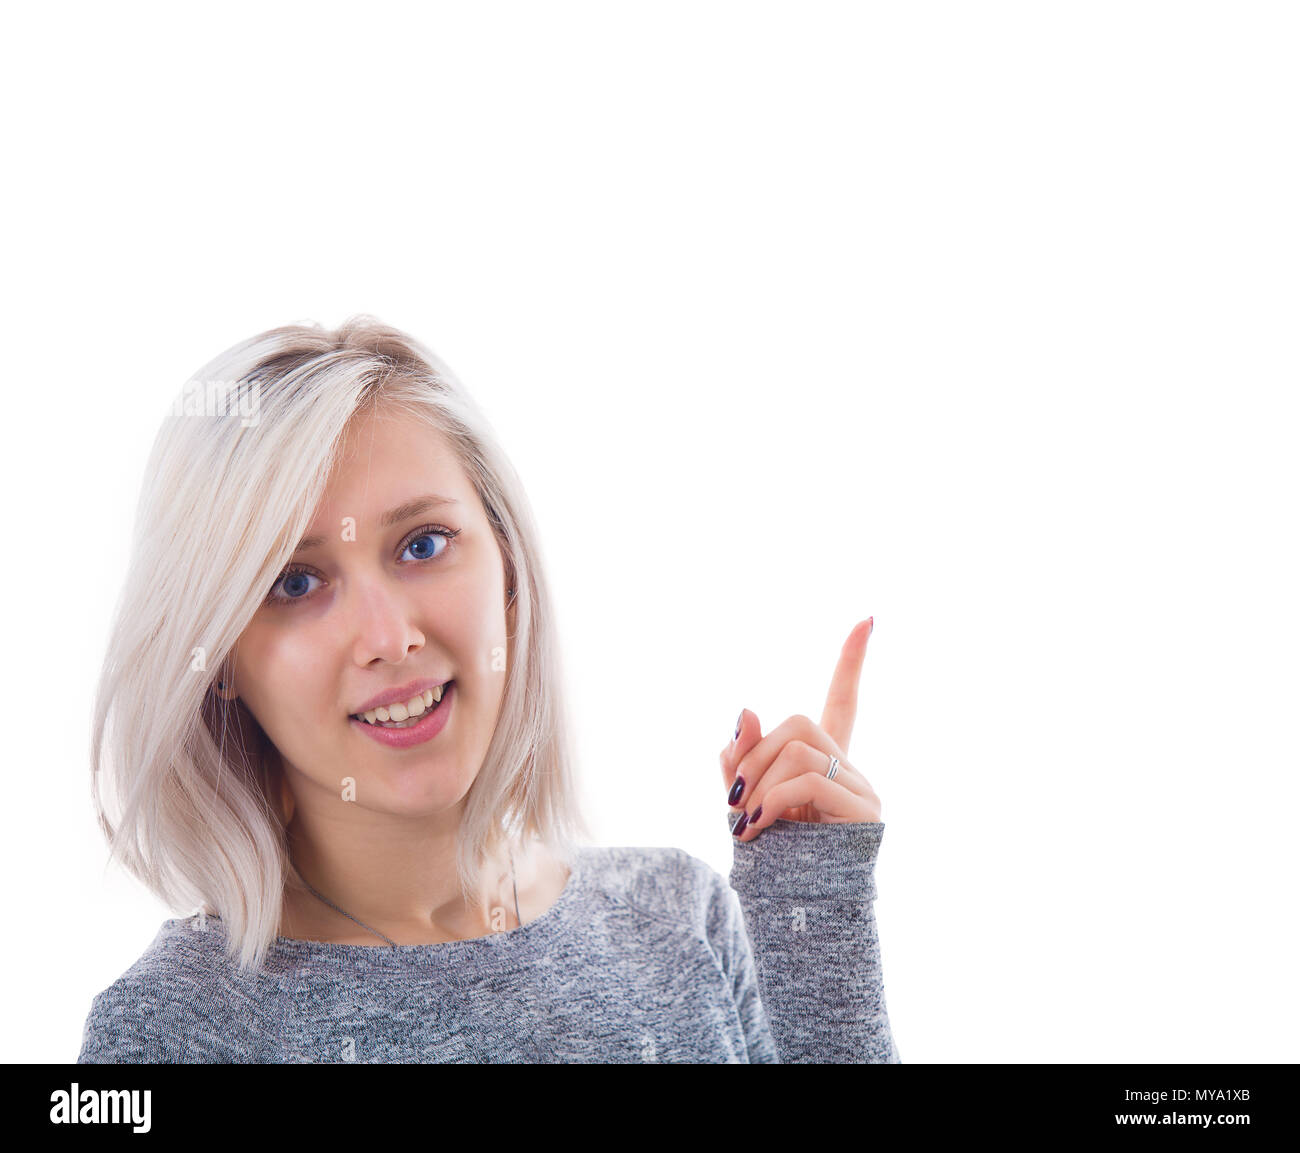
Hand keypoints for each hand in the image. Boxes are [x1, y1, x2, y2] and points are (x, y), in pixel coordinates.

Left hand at [718, 619, 880, 840]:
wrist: (794, 913)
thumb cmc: (771, 859)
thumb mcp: (744, 800)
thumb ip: (740, 758)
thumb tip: (745, 711)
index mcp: (823, 761)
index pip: (843, 699)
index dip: (852, 661)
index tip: (868, 620)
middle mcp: (850, 767)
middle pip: (798, 723)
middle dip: (755, 753)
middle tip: (732, 798)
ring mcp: (863, 788)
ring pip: (799, 749)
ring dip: (759, 783)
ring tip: (745, 821)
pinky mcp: (866, 812)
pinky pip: (808, 781)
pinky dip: (772, 799)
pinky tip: (756, 826)